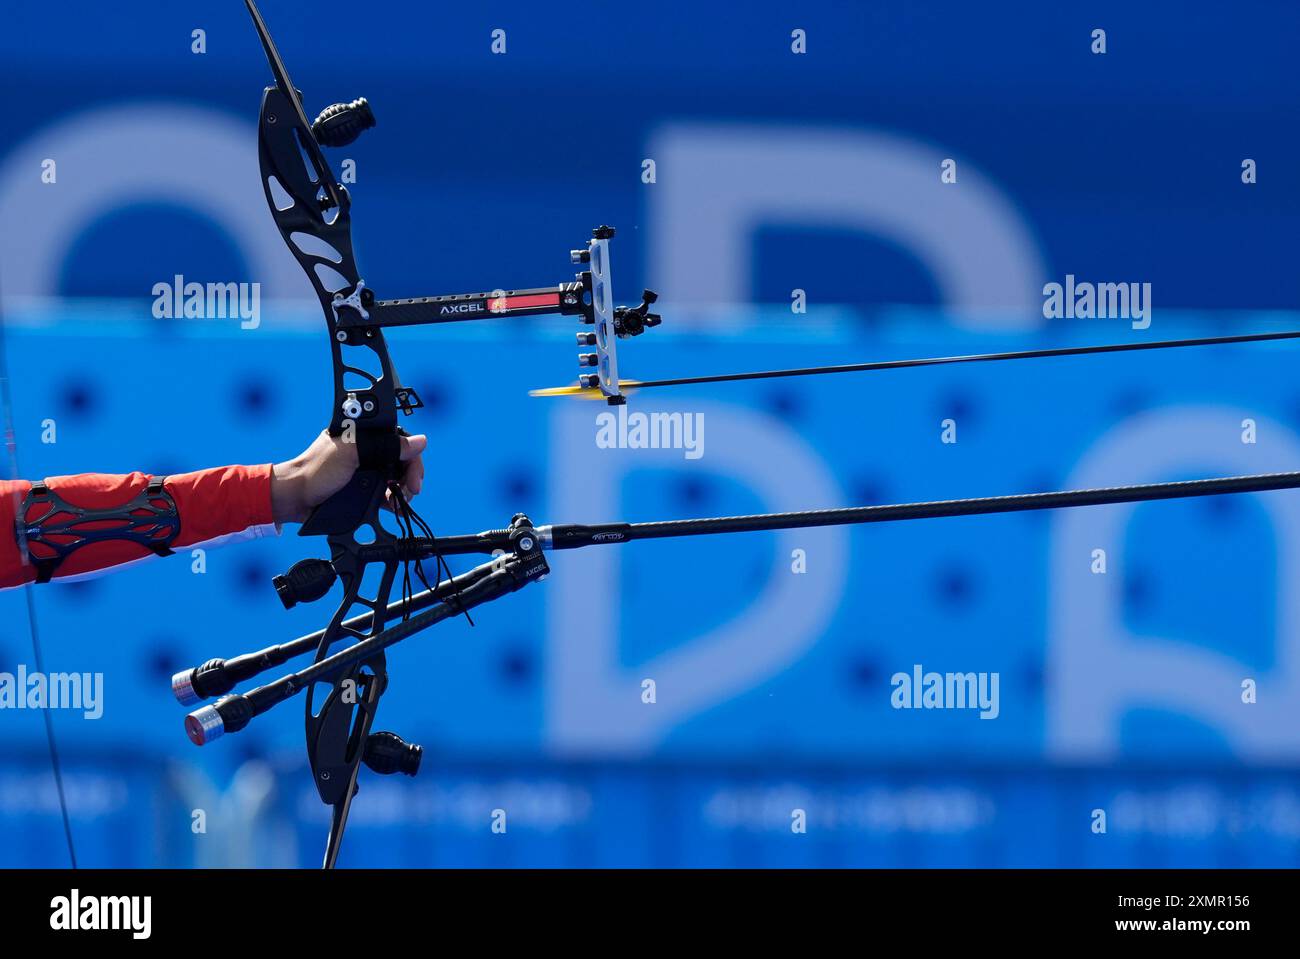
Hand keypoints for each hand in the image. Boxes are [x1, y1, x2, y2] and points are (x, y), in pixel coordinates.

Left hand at [270, 430, 427, 524]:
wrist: (295, 499)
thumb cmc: (315, 471)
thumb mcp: (351, 453)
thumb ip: (385, 446)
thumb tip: (419, 441)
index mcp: (363, 434)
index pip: (399, 439)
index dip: (411, 454)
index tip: (414, 472)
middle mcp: (368, 450)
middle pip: (401, 459)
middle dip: (410, 475)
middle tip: (412, 490)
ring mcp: (366, 470)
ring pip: (397, 477)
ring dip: (403, 490)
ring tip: (399, 501)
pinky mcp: (365, 488)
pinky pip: (387, 493)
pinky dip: (393, 500)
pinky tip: (393, 507)